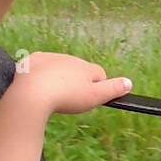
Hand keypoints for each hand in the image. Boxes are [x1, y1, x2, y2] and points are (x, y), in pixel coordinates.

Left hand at [10, 52, 132, 115]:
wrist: (32, 93)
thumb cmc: (66, 97)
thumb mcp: (94, 97)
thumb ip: (112, 89)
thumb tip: (129, 82)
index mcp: (85, 67)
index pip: (99, 74)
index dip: (97, 87)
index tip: (89, 99)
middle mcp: (69, 58)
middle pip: (78, 71)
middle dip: (76, 83)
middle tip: (69, 101)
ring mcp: (49, 58)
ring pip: (58, 68)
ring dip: (58, 79)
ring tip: (51, 97)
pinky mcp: (31, 61)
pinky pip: (39, 68)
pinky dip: (39, 76)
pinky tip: (36, 88)